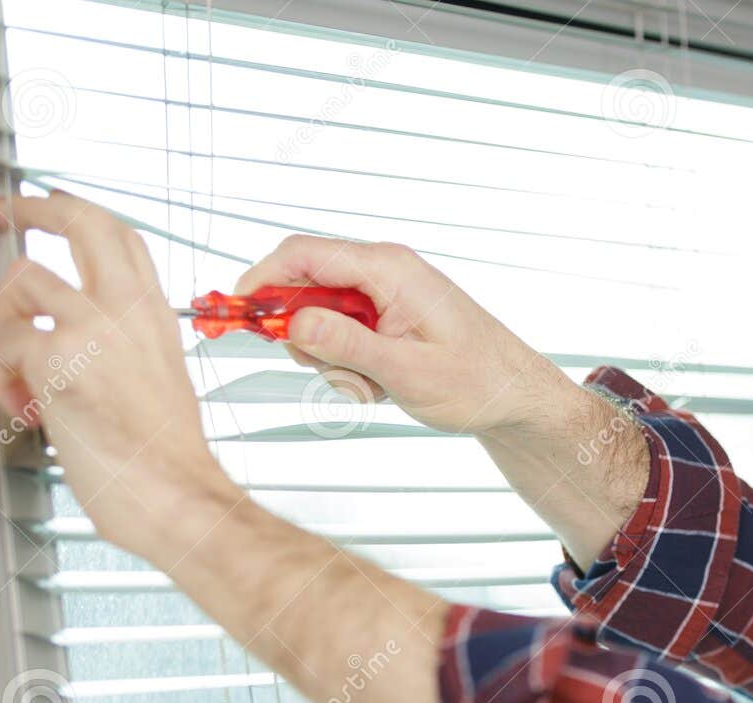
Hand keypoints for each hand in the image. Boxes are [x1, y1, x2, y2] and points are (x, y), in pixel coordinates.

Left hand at [0, 191, 237, 561]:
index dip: (79, 215)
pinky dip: (2, 376)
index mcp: (155, 319)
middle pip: (81, 222)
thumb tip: (64, 342)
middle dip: (31, 209)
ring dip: (1, 324)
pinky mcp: (58, 359)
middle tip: (3, 212)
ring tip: (16, 374)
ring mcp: (93, 330)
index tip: (52, 208)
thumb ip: (118, 349)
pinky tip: (29, 409)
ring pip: (21, 281)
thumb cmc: (166, 458)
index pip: (121, 239)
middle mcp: (128, 313)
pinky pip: (2, 343)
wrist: (173, 493)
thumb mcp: (156, 383)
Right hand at [234, 235, 573, 434]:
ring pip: (320, 319)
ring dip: (332, 359)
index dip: (260, 281)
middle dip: (304, 337)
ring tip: (374, 386)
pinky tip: (383, 385)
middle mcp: (383, 272)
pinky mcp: (386, 316)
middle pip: (304, 288)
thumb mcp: (407, 371)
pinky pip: (342, 335)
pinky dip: (350, 366)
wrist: (514, 396)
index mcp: (388, 269)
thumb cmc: (476, 382)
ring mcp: (384, 294)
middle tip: (332, 373)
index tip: (237, 317)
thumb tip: (294, 323)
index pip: (302, 255)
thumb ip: (347, 345)